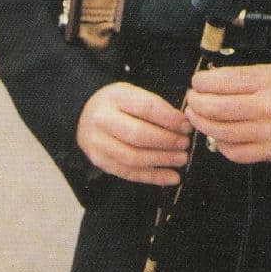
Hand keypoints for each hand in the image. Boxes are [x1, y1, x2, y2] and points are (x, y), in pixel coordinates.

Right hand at [75, 82, 189, 184]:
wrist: (84, 114)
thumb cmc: (116, 105)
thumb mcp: (132, 94)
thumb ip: (156, 107)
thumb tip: (182, 125)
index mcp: (114, 98)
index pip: (146, 108)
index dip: (170, 119)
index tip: (186, 126)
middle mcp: (102, 120)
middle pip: (138, 135)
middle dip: (167, 141)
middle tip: (184, 143)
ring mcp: (99, 144)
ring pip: (133, 158)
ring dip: (162, 160)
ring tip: (181, 158)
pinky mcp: (101, 161)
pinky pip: (129, 173)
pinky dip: (153, 177)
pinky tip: (171, 177)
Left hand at [184, 64, 270, 162]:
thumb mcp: (269, 72)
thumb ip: (238, 78)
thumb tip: (205, 84)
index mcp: (266, 82)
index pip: (221, 81)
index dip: (201, 83)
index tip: (197, 83)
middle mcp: (266, 108)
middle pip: (215, 109)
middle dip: (195, 104)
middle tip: (192, 101)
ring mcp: (267, 132)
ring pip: (220, 132)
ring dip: (202, 124)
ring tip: (198, 117)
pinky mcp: (270, 152)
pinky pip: (234, 152)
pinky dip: (220, 144)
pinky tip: (219, 136)